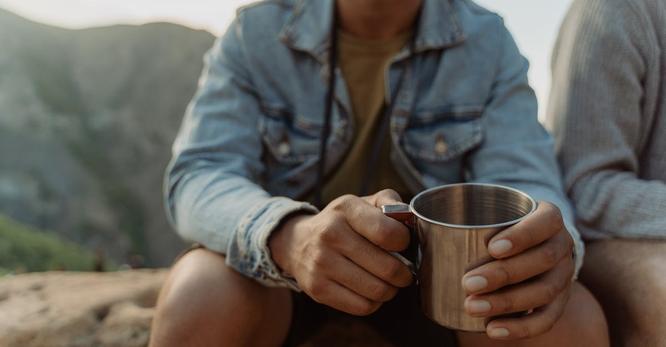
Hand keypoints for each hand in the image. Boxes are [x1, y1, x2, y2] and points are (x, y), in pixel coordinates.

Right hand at [269, 189, 413, 315]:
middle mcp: (331, 234)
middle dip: (404, 273)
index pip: (388, 233)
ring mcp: (322, 263)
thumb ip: (388, 202)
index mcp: (346, 209)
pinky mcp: (318, 289)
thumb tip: (409, 218)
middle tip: (404, 271)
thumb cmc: (340, 223)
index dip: (404, 242)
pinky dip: (374, 302)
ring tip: (388, 281)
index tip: (403, 244)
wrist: (297, 242)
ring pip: (377, 291)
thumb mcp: (360, 204)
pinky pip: (363, 307)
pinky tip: (370, 290)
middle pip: (388, 268)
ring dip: (391, 289)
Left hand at [461, 201, 574, 339]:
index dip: (522, 235)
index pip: (545, 222)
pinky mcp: (559, 301)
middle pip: (542, 260)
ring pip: (544, 291)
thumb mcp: (490, 213)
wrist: (528, 245)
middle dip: (504, 274)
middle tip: (468, 282)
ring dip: (507, 303)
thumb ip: (463, 216)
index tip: (491, 247)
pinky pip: (546, 319)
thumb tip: (414, 224)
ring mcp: (564, 275)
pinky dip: (520, 327)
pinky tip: (493, 329)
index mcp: (549, 217)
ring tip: (473, 307)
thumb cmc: (499, 226)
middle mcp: (562, 245)